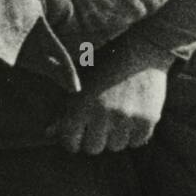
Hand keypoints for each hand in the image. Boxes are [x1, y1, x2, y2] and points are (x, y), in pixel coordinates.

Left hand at [50, 39, 172, 154]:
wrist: (144, 47)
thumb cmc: (107, 62)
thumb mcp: (82, 80)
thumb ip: (64, 108)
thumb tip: (48, 134)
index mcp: (81, 104)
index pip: (71, 142)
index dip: (73, 140)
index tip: (78, 134)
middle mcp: (102, 115)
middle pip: (93, 148)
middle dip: (94, 138)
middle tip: (99, 124)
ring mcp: (126, 119)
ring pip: (116, 146)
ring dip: (115, 136)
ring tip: (118, 116)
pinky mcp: (148, 120)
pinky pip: (136, 142)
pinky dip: (134, 134)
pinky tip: (133, 116)